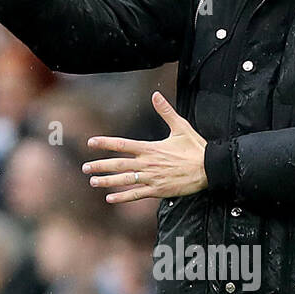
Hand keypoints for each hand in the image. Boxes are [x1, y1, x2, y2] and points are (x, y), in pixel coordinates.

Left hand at [82, 91, 206, 202]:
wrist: (209, 168)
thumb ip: (165, 112)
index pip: (122, 145)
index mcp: (150, 148)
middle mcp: (147, 163)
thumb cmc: (196, 147)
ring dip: (106, 181)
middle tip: (85, 167)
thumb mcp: (181, 126)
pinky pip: (136, 194)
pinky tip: (110, 198)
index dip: (105, 144)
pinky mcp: (158, 191)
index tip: (90, 143)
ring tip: (93, 181)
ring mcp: (152, 178)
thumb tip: (156, 95)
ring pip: (124, 180)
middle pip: (118, 164)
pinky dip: (122, 197)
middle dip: (100, 165)